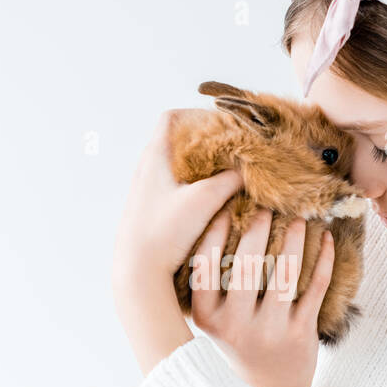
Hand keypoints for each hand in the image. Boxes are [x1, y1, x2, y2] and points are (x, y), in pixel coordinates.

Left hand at [112, 110, 244, 376]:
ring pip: (178, 168)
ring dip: (202, 168)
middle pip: (177, 142)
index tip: (222, 126)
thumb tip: (250, 169)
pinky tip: (214, 203)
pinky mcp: (152, 213)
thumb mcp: (203, 199)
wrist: (137, 271)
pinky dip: (195, 188)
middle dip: (206, 144)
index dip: (197, 116)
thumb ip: (229, 179)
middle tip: (232, 151)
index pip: (171, 118)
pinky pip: (175, 189)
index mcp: (154, 157)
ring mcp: (147, 192)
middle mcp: (146, 170)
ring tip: (227, 176)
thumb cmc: (164, 232)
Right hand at [189, 206, 334, 386]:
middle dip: (258, 227)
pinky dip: (324, 261)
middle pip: (247, 264)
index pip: (206, 266)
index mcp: (209, 317)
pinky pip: (316, 289)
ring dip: (295, 239)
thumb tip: (217, 220)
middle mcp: (236, 325)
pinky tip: (326, 241)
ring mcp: (270, 330)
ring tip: (299, 218)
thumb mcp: (216, 319)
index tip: (228, 205)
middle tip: (267, 204)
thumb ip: (212, 283)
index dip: (217, 231)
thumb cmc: (239, 341)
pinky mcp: (301, 333)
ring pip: (285, 273)